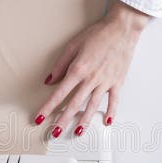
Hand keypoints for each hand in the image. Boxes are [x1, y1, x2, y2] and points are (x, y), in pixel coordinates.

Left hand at [35, 0, 148, 136]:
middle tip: (55, 133)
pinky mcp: (117, 82)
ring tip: (77, 132)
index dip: (48, 108)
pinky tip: (106, 122)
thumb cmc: (98, 34)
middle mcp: (91, 79)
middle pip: (74, 104)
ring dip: (84, 121)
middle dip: (63, 120)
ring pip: (92, 106)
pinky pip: (113, 100)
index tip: (39, 118)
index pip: (59, 93)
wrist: (122, 29)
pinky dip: (111, 112)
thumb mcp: (73, 45)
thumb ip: (60, 65)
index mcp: (78, 70)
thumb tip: (49, 80)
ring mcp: (105, 82)